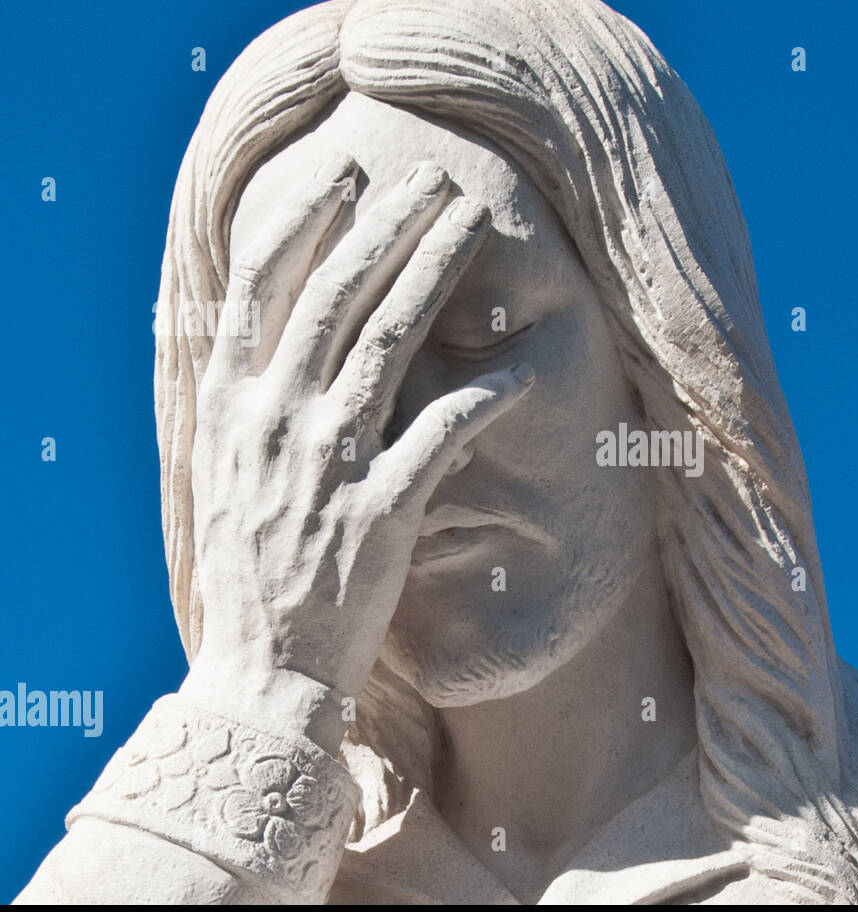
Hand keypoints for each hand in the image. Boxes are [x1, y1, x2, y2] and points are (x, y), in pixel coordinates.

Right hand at [179, 153, 533, 750]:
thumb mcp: (222, 476)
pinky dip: (482, 391)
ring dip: (434, 271)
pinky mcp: (382, 510)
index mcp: (230, 408)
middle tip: (434, 179)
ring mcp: (327, 464)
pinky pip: (442, 431)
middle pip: (334, 295)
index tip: (343, 179)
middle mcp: (274, 422)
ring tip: (472, 225)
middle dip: (386, 225)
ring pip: (387, 341)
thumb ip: (247, 405)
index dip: (305, 223)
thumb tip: (274, 340)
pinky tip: (519, 364)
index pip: (260, 289)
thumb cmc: (251, 571)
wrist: (263, 671)